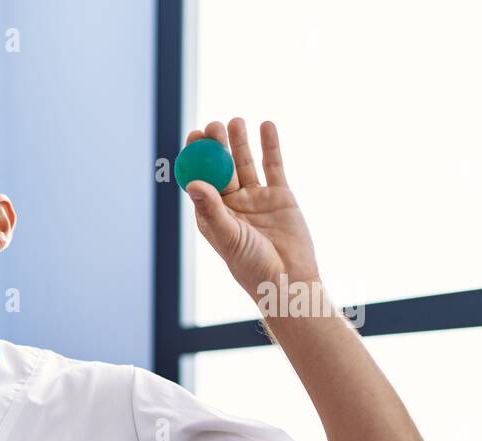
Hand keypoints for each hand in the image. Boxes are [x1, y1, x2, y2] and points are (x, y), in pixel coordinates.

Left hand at [184, 119, 320, 303]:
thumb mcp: (229, 236)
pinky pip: (274, 166)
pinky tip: (266, 126)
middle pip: (221, 167)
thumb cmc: (252, 264)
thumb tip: (192, 183)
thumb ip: (212, 209)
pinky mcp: (280, 195)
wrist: (289, 277)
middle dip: (216, 145)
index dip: (195, 157)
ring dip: (240, 142)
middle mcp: (232, 203)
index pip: (199, 179)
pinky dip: (270, 146)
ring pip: (246, 163)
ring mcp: (256, 198)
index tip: (193, 135)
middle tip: (213, 125)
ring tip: (236, 121)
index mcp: (212, 214)